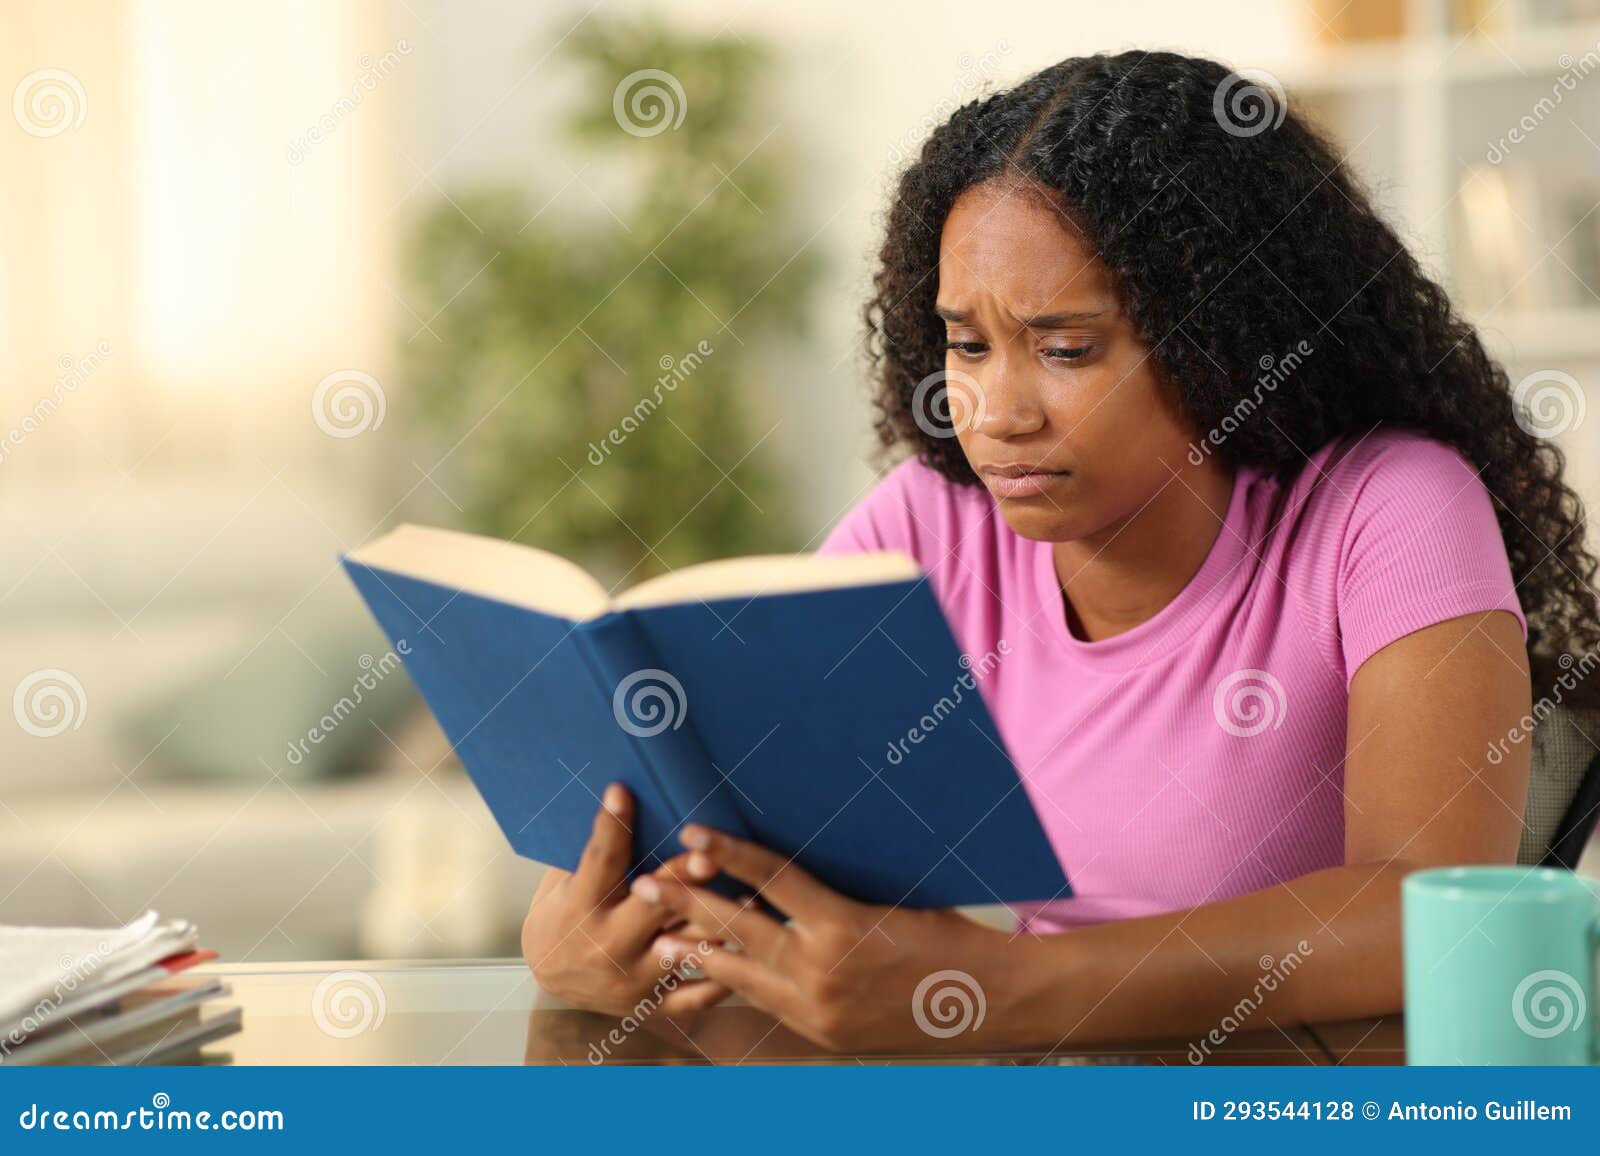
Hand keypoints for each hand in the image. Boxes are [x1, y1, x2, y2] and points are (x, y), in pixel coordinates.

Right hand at [521, 784, 730, 1018]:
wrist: (548, 976)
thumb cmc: (562, 912)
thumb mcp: (564, 880)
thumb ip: (595, 852)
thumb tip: (624, 795)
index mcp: (580, 908)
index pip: (599, 862)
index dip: (611, 826)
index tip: (622, 792)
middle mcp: (606, 946)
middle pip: (652, 908)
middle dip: (684, 880)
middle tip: (711, 855)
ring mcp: (631, 980)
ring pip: (684, 950)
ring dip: (718, 924)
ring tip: (753, 898)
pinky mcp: (650, 1004)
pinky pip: (697, 996)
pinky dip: (726, 974)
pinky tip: (750, 948)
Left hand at [631, 825, 1019, 1052]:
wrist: (989, 999)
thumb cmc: (950, 935)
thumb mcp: (889, 899)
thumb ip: (832, 893)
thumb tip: (785, 872)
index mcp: (841, 924)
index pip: (770, 878)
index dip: (728, 852)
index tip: (692, 831)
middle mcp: (820, 969)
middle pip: (740, 928)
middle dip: (689, 904)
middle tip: (647, 884)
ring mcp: (817, 1007)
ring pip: (743, 974)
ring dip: (699, 953)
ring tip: (661, 939)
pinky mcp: (823, 1031)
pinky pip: (767, 1004)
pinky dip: (737, 986)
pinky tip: (712, 978)